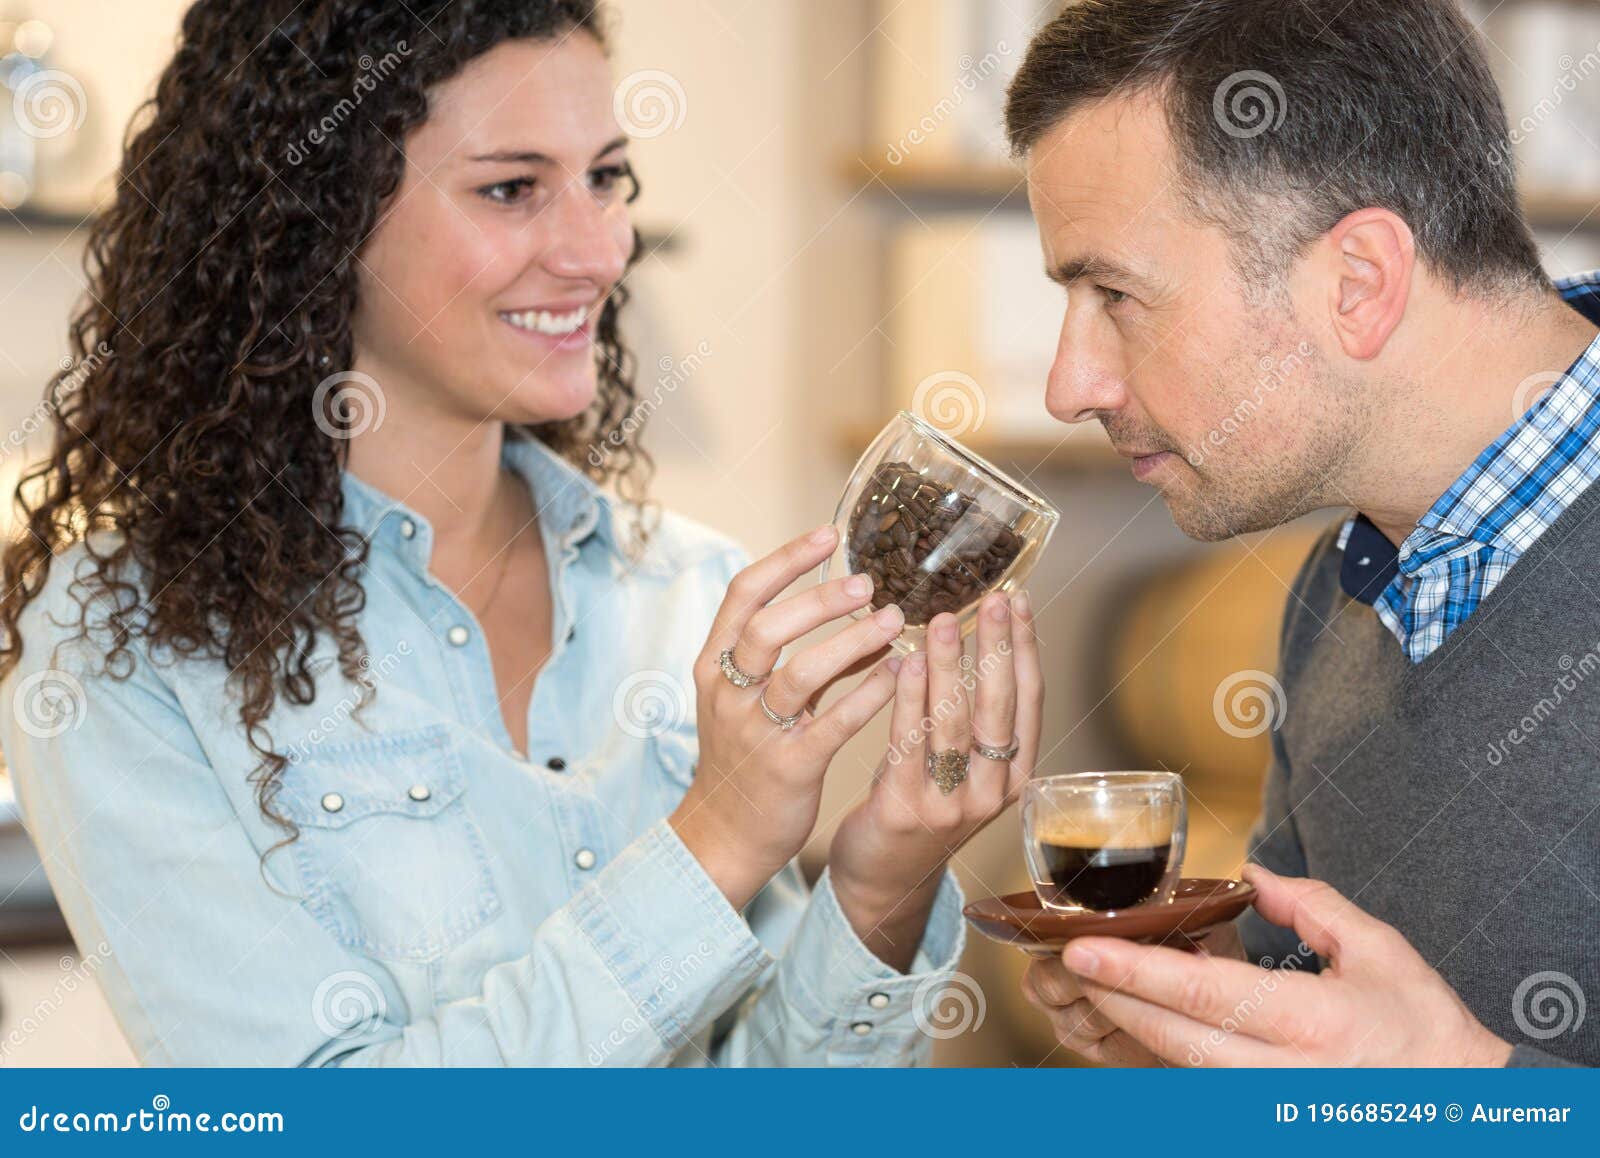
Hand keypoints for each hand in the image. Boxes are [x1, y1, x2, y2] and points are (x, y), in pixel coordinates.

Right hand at [670, 525, 906, 910]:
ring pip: (799, 673)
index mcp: (715, 665)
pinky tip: (899, 674)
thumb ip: (804, 656)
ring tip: (894, 621)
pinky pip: (831, 723)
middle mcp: (729, 693)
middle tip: (868, 582)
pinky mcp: (788, 767)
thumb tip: (864, 612)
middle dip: (820, 599)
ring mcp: (755, 731)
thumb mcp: (755, 698)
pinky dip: (867, 694)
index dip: (785, 560)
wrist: (726, 834)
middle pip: (767, 627)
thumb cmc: (747, 757)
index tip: (828, 534)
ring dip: (850, 642)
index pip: (743, 595)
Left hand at [828, 590, 1043, 969]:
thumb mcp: (962, 765)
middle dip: (998, 649)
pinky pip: (909, 746)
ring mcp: (950, 805)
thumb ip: (973, 716)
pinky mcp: (905, 811)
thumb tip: (979, 636)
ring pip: (956, 725)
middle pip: (1000, 709)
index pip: (1029, 701)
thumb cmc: (922, 805)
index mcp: (1015, 775)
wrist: (883, 879)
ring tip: (943, 622)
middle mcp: (992, 791)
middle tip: (993, 600)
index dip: (1025, 648)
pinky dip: (910, 702)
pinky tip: (907, 663)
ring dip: (952, 668)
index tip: (1017, 600)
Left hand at [1054, 863, 1512, 1066]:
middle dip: (1112, 997)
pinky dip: (1160, 1057)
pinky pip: (1195, 1091)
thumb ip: (1311, 907)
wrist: (1457, 1107)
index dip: (1137, 971)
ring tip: (1094, 984)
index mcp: (1312, 1023)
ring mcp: (1266, 1108)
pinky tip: (1138, 1024)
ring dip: (1128, 1027)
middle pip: (1171, 1039)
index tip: (1086, 947)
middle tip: (1071, 959)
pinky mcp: (1259, 1121)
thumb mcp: (1380, 952)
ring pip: (1174, 1071)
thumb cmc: (1423, 1029)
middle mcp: (1281, 1076)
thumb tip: (1251, 875)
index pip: (1205, 995)